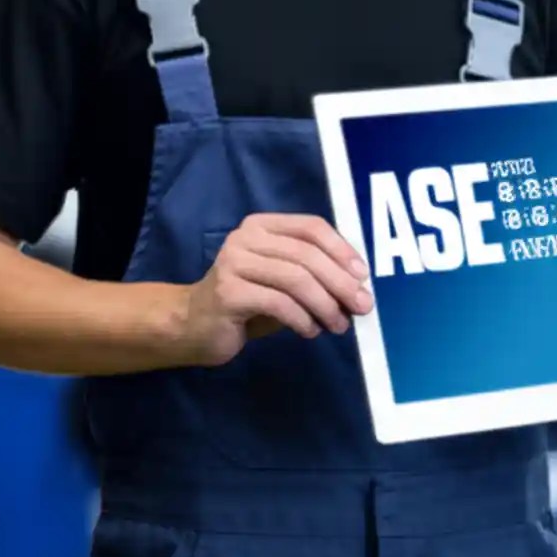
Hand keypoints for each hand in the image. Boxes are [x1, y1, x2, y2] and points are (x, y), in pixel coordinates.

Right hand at [181, 214, 372, 365]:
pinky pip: (278, 303)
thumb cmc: (248, 303)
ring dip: (325, 305)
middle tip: (362, 307)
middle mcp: (245, 237)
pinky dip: (302, 319)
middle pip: (307, 254)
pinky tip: (310, 330)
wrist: (193, 326)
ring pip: (296, 279)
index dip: (342, 250)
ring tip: (338, 325)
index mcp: (263, 225)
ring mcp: (233, 262)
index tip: (363, 276)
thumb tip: (359, 289)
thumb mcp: (285, 283)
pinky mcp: (228, 292)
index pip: (311, 227)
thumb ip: (316, 277)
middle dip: (341, 283)